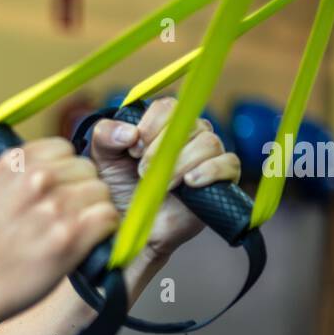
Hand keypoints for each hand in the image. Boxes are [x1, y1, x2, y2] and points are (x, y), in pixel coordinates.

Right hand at [0, 137, 117, 327]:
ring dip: (94, 211)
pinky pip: (109, 216)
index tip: (57, 190)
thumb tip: (46, 165)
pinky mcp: (72, 235)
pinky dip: (104, 230)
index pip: (64, 148)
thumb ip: (17, 174)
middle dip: (81, 190)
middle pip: (87, 169)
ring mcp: (55, 206)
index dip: (64, 171)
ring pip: (101, 192)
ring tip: (74, 230)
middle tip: (66, 215)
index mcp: (15, 163)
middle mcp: (36, 179)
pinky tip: (87, 240)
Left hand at [88, 97, 240, 258]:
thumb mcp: (103, 159)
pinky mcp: (221, 180)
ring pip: (209, 142)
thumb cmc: (119, 191)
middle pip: (191, 123)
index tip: (133, 148)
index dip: (152, 124)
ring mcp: (207, 157)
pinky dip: (211, 170)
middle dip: (162, 147)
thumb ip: (105, 135)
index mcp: (163, 126)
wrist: (131, 228)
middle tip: (142, 171)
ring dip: (182, 161)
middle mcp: (189, 137)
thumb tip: (130, 132)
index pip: (169, 107)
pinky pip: (230, 163)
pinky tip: (190, 182)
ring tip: (163, 183)